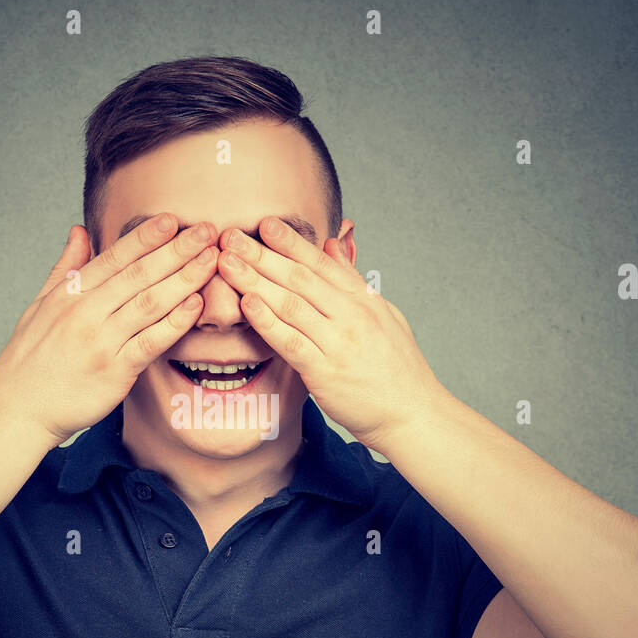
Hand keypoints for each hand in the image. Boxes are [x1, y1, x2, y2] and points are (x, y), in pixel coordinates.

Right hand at [0, 215, 218, 446]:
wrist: (18, 408)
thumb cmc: (29, 359)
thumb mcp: (40, 305)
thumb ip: (65, 268)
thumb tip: (79, 230)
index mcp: (69, 294)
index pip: (114, 258)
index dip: (145, 237)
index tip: (171, 219)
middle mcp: (85, 313)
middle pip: (138, 274)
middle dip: (175, 250)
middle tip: (206, 231)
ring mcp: (101, 341)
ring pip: (150, 303)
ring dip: (184, 279)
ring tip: (211, 260)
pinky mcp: (114, 371)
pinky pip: (151, 342)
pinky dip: (175, 322)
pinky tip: (196, 305)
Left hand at [216, 217, 443, 454]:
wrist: (411, 413)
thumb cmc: (396, 367)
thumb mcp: (383, 314)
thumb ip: (352, 280)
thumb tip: (333, 244)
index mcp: (364, 299)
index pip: (322, 263)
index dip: (291, 242)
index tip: (265, 223)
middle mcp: (352, 316)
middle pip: (299, 277)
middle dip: (261, 254)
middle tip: (231, 235)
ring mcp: (339, 343)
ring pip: (290, 304)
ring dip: (254, 281)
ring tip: (226, 264)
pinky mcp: (325, 372)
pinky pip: (290, 341)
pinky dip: (267, 322)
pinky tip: (246, 304)